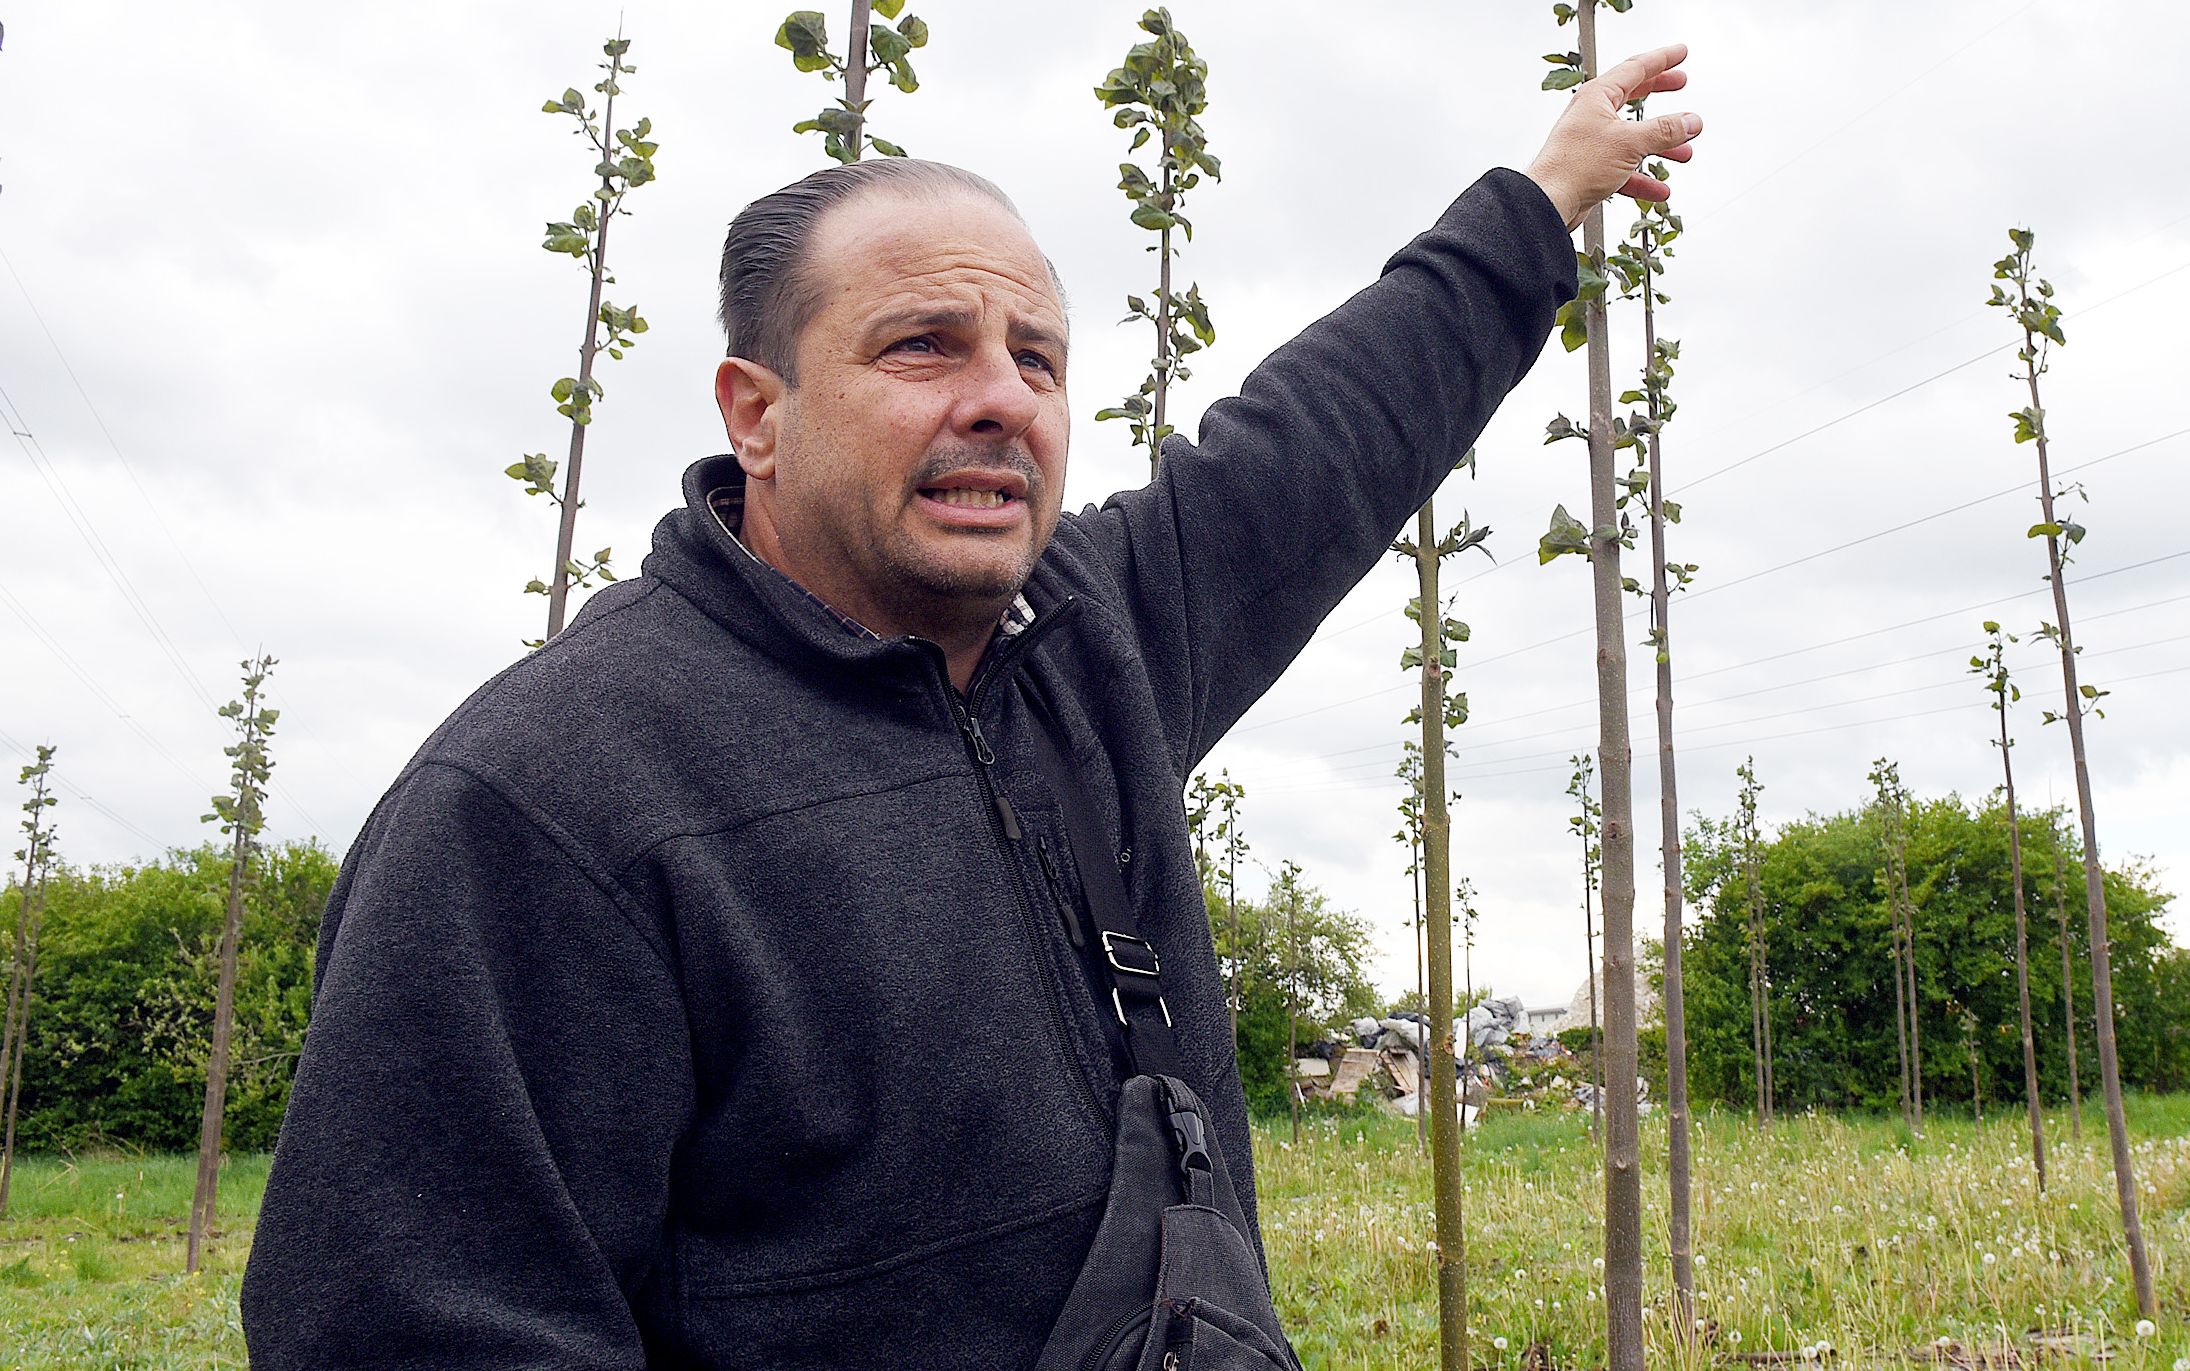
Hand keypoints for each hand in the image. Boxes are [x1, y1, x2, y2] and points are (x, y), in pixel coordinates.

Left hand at [1524, 43, 1699, 231]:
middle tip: (1680, 82)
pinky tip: (1659, 188)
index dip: (1661, 59)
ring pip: (1633, 138)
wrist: (1548, 203)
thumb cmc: (1574, 166)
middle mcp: (1592, 116)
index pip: (1635, 68)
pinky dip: (1643, 178)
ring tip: (1683, 151)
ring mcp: (1591, 142)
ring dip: (1660, 146)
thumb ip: (1664, 130)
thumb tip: (1690, 121)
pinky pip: (1624, 169)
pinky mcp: (1590, 169)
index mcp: (1597, 97)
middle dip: (1659, 90)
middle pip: (1632, 96)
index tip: (1680, 53)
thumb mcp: (1629, 142)